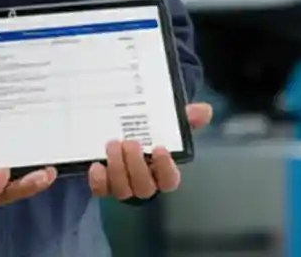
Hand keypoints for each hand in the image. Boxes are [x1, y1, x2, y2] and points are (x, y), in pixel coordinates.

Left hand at [87, 102, 212, 199]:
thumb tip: (204, 110)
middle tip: (130, 142)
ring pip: (122, 190)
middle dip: (136, 166)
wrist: (124, 131)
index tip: (160, 148)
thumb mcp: (169, 122)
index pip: (169, 180)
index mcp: (163, 171)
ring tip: (112, 144)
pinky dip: (98, 180)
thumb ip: (187, 117)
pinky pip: (101, 191)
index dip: (165, 168)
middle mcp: (145, 183)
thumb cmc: (151, 132)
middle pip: (144, 187)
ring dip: (117, 168)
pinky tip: (96, 165)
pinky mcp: (105, 185)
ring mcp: (124, 186)